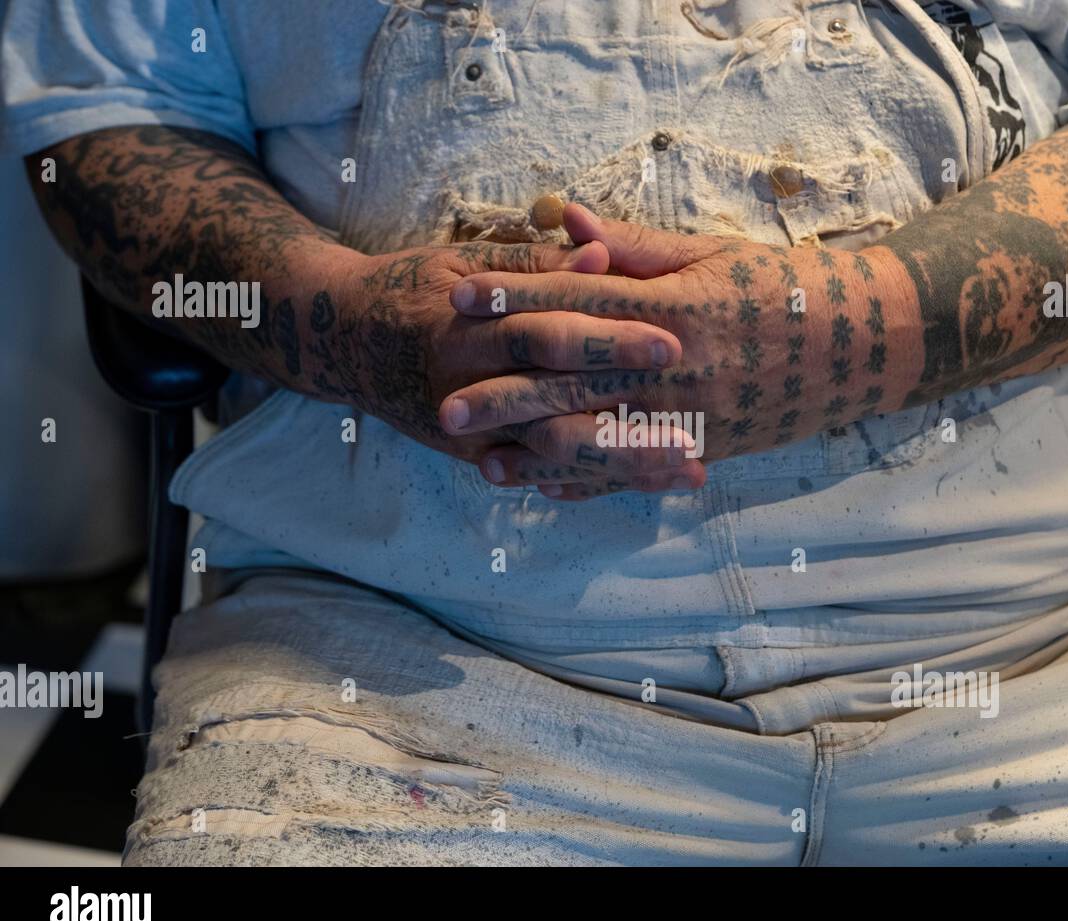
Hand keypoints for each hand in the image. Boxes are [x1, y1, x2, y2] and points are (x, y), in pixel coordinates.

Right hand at [308, 239, 702, 486]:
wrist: (342, 338)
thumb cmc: (417, 288)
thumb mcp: (468, 262)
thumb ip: (538, 265)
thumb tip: (602, 254)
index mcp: (471, 326)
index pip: (550, 333)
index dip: (609, 339)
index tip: (671, 343)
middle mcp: (468, 385)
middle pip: (558, 405)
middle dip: (629, 420)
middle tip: (695, 430)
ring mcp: (471, 431)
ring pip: (555, 456)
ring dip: (624, 465)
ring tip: (688, 470)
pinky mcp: (473, 456)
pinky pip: (539, 477)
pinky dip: (589, 484)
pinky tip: (640, 489)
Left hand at [440, 206, 905, 498]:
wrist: (861, 343)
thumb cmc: (781, 285)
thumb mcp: (710, 252)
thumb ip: (634, 246)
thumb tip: (568, 221)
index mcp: (672, 304)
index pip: (579, 299)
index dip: (515, 295)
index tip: (458, 294)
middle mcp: (675, 364)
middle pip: (574, 378)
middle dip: (504, 392)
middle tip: (444, 404)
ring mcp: (690, 413)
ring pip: (599, 437)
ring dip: (536, 452)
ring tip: (482, 462)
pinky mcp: (703, 445)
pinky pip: (636, 470)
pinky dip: (590, 481)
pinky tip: (546, 487)